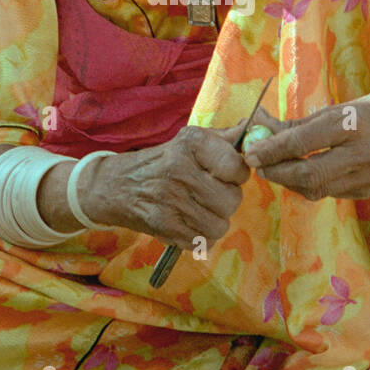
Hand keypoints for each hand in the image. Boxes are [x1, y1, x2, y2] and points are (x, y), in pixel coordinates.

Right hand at [81, 122, 252, 251]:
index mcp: (190, 144)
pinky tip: (187, 221)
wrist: (115, 186)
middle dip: (225, 200)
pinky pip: (202, 241)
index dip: (235, 174)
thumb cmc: (161, 161)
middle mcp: (180, 170)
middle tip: (209, 193)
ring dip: (214, 220)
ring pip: (220, 225)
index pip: (237, 168)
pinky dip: (199, 236)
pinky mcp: (163, 226)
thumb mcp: (188, 141)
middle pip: (232, 200)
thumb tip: (253, 129)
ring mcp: (171, 200)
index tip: (223, 174)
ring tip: (199, 209)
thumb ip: (224, 138)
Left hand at [240, 92, 369, 200]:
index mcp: (354, 124)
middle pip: (309, 174)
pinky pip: (327, 192)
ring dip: (288, 181)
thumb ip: (299, 123)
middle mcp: (362, 154)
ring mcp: (366, 177)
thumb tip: (259, 127)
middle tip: (257, 165)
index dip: (272, 149)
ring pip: (315, 189)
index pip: (304, 141)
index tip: (250, 151)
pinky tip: (300, 173)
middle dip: (276, 172)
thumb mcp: (339, 108)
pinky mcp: (365, 192)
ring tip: (275, 167)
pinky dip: (307, 184)